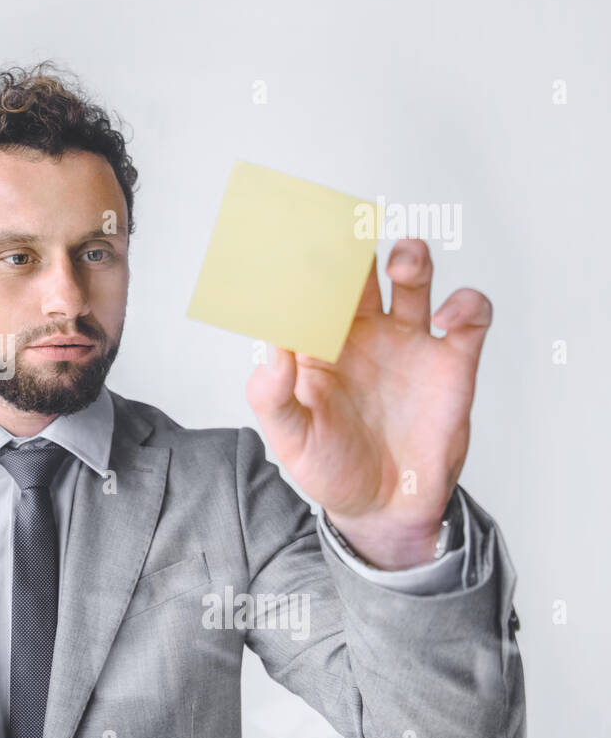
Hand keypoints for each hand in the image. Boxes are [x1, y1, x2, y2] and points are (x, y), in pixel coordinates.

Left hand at [245, 237, 491, 569]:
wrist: (385, 509)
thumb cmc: (331, 468)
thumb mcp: (291, 440)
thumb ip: (273, 395)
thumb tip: (269, 346)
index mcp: (316, 342)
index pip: (307, 290)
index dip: (302, 265)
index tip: (293, 244)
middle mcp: (361, 332)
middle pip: (359, 270)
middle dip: (354, 244)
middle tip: (349, 228)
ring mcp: (407, 342)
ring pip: (413, 277)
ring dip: (411, 257)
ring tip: (402, 264)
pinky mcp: (450, 361)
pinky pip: (468, 317)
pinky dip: (466, 305)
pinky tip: (449, 318)